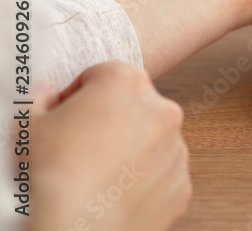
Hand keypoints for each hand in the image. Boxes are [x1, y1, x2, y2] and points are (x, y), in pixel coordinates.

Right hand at [30, 63, 190, 230]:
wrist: (79, 227)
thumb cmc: (53, 174)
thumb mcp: (30, 126)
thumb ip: (43, 100)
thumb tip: (49, 94)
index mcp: (126, 82)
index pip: (102, 76)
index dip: (79, 95)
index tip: (66, 115)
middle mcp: (161, 109)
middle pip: (133, 107)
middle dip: (111, 121)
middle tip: (81, 147)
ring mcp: (177, 147)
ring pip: (152, 141)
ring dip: (131, 151)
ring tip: (96, 175)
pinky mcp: (182, 182)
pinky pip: (161, 175)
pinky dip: (143, 182)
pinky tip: (114, 194)